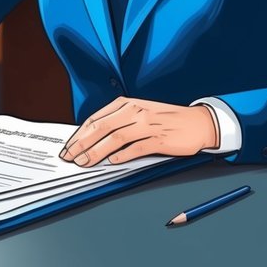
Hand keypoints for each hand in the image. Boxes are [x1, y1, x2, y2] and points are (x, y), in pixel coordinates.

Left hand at [60, 97, 218, 166]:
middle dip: (82, 144)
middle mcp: (136, 111)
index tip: (68, 147)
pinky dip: (122, 155)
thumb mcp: (140, 113)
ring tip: (86, 163)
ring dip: (97, 152)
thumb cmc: (167, 119)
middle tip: (70, 158)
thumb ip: (119, 122)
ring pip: (115, 138)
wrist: (198, 123)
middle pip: (102, 128)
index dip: (79, 134)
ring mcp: (148, 124)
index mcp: (128, 103)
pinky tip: (112, 162)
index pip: (96, 119)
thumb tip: (93, 139)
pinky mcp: (160, 139)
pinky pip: (137, 148)